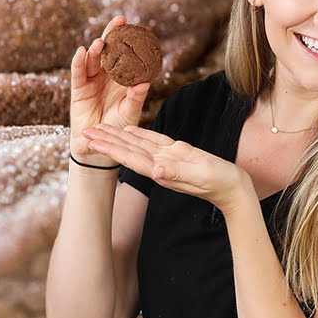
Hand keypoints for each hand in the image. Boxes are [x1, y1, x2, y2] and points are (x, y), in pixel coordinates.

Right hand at [69, 16, 150, 165]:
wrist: (100, 147)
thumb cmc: (118, 129)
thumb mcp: (130, 113)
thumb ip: (135, 98)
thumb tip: (144, 83)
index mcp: (123, 79)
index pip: (127, 55)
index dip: (131, 41)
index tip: (140, 27)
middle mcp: (107, 77)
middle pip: (109, 51)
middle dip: (113, 35)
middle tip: (120, 20)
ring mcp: (92, 82)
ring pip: (93, 60)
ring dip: (96, 49)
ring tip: (101, 41)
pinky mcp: (78, 90)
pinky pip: (78, 73)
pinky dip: (78, 62)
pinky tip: (82, 51)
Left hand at [81, 124, 254, 213]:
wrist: (233, 189)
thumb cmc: (219, 184)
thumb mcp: (198, 176)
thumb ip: (177, 173)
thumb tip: (156, 171)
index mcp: (160, 170)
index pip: (129, 157)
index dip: (110, 149)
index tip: (91, 142)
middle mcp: (159, 164)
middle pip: (127, 149)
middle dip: (105, 141)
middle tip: (84, 132)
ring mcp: (167, 158)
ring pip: (137, 143)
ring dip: (117, 136)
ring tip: (99, 128)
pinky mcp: (178, 153)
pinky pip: (154, 141)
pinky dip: (140, 133)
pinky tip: (129, 129)